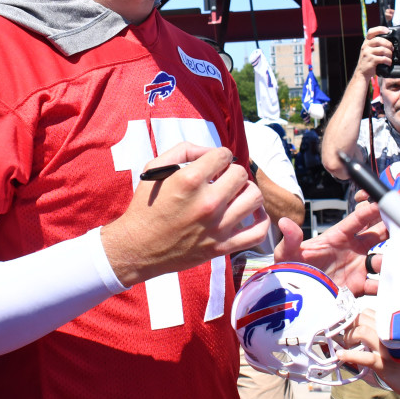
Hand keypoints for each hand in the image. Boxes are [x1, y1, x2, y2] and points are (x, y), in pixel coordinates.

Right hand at [100, 143, 268, 287]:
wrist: (137, 248)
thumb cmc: (146, 206)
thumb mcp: (155, 169)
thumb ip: (184, 151)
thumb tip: (210, 150)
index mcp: (190, 180)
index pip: (224, 155)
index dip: (220, 157)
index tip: (213, 165)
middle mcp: (207, 203)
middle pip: (241, 174)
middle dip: (232, 173)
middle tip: (222, 180)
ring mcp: (217, 227)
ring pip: (254, 198)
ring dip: (247, 192)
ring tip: (236, 195)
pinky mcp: (222, 248)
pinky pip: (257, 233)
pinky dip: (262, 221)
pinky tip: (253, 214)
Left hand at [275, 201, 386, 295]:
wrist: (294, 295)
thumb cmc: (292, 268)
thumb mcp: (289, 253)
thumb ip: (291, 238)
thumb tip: (284, 222)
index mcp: (339, 235)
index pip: (360, 219)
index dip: (372, 209)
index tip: (385, 202)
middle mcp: (353, 249)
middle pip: (379, 234)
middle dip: (392, 227)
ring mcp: (358, 267)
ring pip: (382, 259)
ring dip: (390, 259)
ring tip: (397, 260)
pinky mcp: (359, 287)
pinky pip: (378, 285)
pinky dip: (386, 285)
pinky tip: (393, 286)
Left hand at [337, 309, 399, 391]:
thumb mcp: (394, 346)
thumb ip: (378, 336)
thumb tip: (350, 335)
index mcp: (393, 327)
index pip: (367, 313)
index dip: (353, 319)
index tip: (345, 327)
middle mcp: (391, 333)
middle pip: (362, 318)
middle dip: (348, 326)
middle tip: (345, 339)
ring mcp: (389, 349)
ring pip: (363, 332)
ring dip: (348, 338)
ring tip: (345, 347)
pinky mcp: (387, 365)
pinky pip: (365, 357)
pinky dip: (349, 356)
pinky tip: (340, 356)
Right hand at [355, 25, 393, 79]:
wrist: (361, 73)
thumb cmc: (368, 61)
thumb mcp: (368, 50)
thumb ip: (375, 45)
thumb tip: (389, 41)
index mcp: (366, 42)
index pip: (371, 32)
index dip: (380, 29)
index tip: (387, 31)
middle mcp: (365, 46)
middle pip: (379, 40)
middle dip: (388, 44)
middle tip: (392, 49)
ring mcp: (367, 53)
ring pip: (382, 50)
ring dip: (389, 54)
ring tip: (390, 57)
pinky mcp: (371, 60)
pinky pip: (383, 58)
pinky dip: (388, 61)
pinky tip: (388, 63)